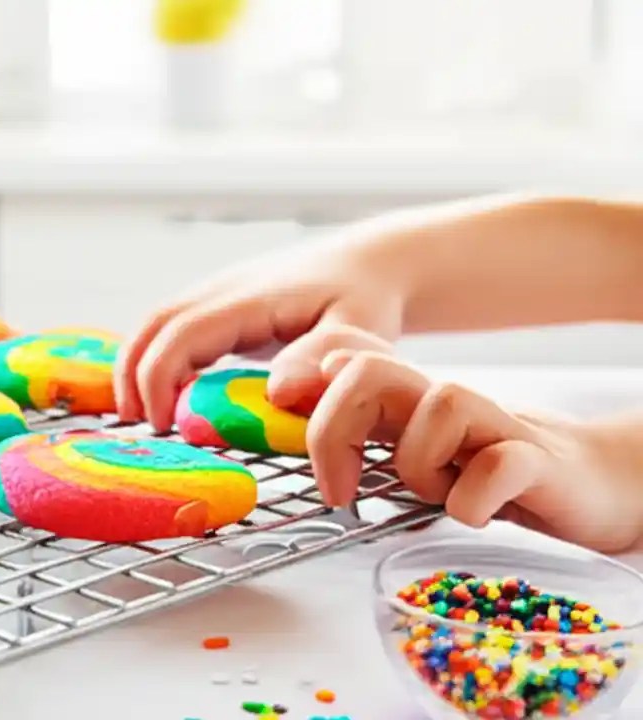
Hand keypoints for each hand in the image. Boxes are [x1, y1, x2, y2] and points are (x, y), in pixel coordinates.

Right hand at [115, 241, 405, 431]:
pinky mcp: (220, 306)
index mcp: (251, 298)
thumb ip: (318, 356)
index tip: (163, 423)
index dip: (160, 377)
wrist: (369, 263)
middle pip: (155, 324)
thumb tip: (274, 391)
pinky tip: (166, 395)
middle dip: (134, 373)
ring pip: (157, 323)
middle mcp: (224, 289)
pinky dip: (157, 359)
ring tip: (142, 414)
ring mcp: (218, 294)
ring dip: (139, 365)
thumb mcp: (358, 329)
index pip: (184, 333)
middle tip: (136, 424)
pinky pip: (173, 329)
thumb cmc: (366, 300)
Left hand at [310, 351, 642, 552]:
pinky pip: (501, 465)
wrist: (591, 484)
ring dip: (416, 463)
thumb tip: (291, 402)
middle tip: (336, 490)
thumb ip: (360, 426)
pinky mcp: (539, 465)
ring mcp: (495, 427)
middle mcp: (444, 402)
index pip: (341, 356)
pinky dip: (475, 498)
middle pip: (370, 371)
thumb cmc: (487, 469)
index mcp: (406, 400)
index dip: (302, 382)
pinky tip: (472, 515)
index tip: (283, 425)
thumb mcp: (412, 448)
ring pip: (440, 403)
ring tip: (430, 495)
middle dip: (334, 429)